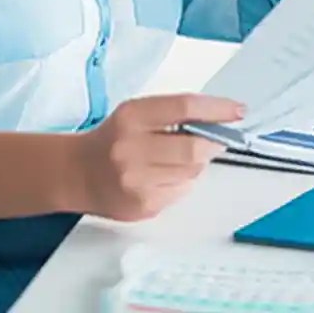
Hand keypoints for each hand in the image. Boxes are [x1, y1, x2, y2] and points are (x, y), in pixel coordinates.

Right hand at [74, 94, 243, 221]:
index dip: (217, 109)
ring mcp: (136, 181)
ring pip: (192, 172)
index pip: (185, 108)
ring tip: (175, 159)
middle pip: (194, 147)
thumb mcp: (136, 115)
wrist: (75, 173)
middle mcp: (131, 149)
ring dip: (196, 163)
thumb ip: (173, 115)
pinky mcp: (142, 205)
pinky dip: (181, 183)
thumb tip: (219, 120)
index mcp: (132, 117)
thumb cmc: (113, 139)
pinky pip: (181, 192)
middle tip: (217, 139)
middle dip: (213, 142)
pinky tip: (161, 177)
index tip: (237, 110)